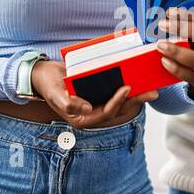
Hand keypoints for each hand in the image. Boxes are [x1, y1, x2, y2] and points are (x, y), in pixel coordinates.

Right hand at [30, 59, 160, 127]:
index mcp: (81, 118)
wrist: (42, 75)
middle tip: (151, 92)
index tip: (126, 88)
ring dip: (136, 97)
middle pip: (118, 110)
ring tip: (151, 89)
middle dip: (135, 101)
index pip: (105, 113)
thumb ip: (68, 103)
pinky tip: (139, 83)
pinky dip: (127, 90)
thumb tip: (87, 109)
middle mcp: (91, 114)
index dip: (117, 102)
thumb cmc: (47, 84)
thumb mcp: (54, 93)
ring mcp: (96, 105)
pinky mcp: (98, 96)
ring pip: (120, 104)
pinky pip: (116, 95)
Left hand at [155, 7, 193, 100]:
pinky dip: (176, 69)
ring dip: (177, 51)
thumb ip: (187, 25)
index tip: (171, 13)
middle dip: (182, 28)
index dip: (188, 16)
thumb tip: (170, 14)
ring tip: (161, 45)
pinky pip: (192, 76)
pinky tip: (165, 61)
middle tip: (163, 25)